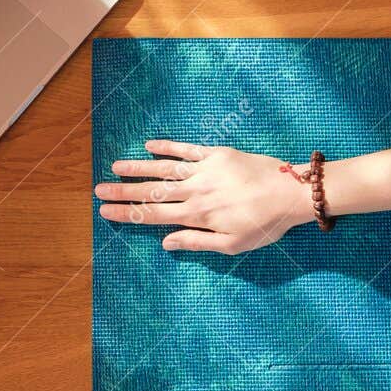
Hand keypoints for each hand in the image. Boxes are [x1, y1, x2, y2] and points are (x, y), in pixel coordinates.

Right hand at [94, 141, 312, 254]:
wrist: (291, 192)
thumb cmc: (265, 224)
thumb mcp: (232, 244)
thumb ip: (196, 242)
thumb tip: (166, 243)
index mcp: (196, 215)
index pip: (153, 214)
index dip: (127, 213)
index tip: (105, 212)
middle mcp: (195, 191)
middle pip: (151, 190)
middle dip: (122, 191)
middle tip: (98, 190)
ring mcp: (205, 170)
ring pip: (164, 168)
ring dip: (138, 167)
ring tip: (115, 166)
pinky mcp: (218, 154)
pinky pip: (187, 149)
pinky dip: (168, 147)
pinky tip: (150, 145)